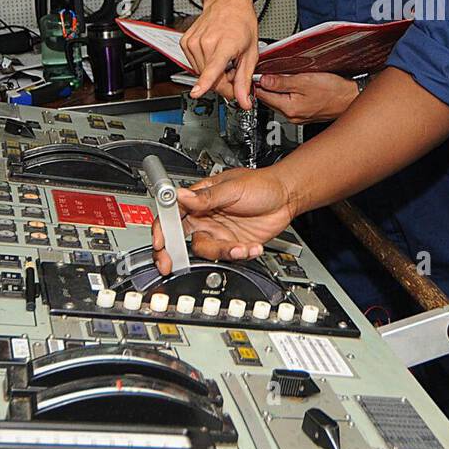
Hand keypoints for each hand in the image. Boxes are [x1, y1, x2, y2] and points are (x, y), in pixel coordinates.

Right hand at [151, 167, 296, 272]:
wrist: (287, 196)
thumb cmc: (261, 184)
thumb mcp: (233, 188)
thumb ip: (207, 197)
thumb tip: (181, 195)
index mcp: (200, 199)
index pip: (172, 215)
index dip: (162, 229)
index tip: (160, 242)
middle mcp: (206, 218)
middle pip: (181, 238)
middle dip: (173, 253)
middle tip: (171, 263)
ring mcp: (219, 232)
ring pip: (206, 251)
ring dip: (222, 252)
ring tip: (240, 247)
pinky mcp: (233, 244)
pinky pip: (228, 256)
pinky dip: (240, 254)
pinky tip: (252, 246)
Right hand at [179, 0, 258, 104]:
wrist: (228, 3)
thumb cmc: (241, 22)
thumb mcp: (251, 53)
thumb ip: (245, 80)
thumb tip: (243, 101)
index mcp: (224, 44)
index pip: (212, 68)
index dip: (204, 83)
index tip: (196, 92)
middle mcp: (205, 43)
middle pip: (209, 79)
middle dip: (223, 82)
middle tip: (234, 69)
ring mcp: (192, 42)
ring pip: (201, 73)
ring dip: (213, 74)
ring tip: (224, 58)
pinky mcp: (184, 43)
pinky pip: (194, 65)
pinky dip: (204, 65)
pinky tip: (213, 55)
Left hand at [252, 72, 358, 124]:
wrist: (351, 98)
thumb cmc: (334, 91)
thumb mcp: (305, 80)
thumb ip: (282, 81)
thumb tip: (263, 80)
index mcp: (289, 108)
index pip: (262, 95)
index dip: (257, 82)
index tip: (256, 72)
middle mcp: (292, 116)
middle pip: (269, 99)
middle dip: (266, 86)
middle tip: (266, 71)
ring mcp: (299, 116)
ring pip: (279, 100)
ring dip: (278, 89)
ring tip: (281, 77)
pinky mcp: (306, 114)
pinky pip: (290, 102)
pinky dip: (288, 93)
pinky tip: (294, 86)